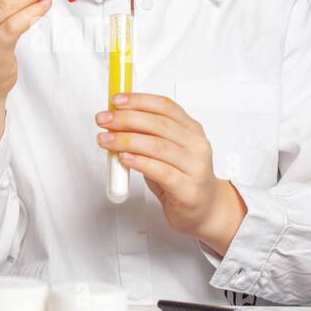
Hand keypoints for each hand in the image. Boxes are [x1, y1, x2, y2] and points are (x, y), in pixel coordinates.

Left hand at [95, 92, 247, 252]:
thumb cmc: (182, 178)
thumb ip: (147, 136)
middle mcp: (196, 145)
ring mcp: (195, 167)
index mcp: (192, 129)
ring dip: (126, 140)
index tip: (116, 101)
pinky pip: (160, 171)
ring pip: (157, 146)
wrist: (205, 210)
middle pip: (159, 124)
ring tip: (106, 140)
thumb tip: (115, 122)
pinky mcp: (187, 189)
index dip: (139, 100)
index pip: (165, 107)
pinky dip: (139, 162)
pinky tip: (124, 158)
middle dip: (127, 119)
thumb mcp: (166, 152)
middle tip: (104, 120)